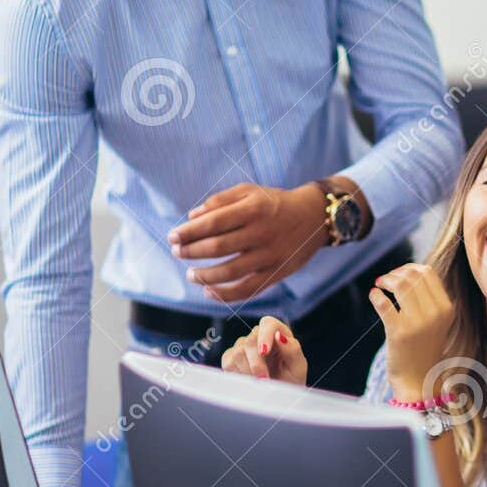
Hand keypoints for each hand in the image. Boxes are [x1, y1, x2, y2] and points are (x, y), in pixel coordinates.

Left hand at [168, 181, 335, 303]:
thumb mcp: (250, 192)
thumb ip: (220, 200)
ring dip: (205, 276)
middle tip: (177, 252)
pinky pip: (248, 289)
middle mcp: (263, 232)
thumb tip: (191, 216)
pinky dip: (225, 295)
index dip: (189, 231)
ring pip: (231, 271)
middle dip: (191, 252)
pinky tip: (209, 292)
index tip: (172, 236)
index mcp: (254, 208)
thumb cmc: (274, 203)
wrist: (314, 217)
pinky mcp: (278, 272)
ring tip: (191, 274)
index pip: (213, 222)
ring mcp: (271, 255)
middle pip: (218, 247)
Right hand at [221, 316, 307, 384]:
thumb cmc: (291, 380)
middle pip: (250, 341)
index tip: (264, 351)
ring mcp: (243, 347)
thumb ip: (292, 350)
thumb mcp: (298, 368)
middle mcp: (259, 337)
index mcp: (278, 333)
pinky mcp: (230, 358)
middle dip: (256, 363)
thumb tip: (279, 335)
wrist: (279, 398)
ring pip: (237, 353)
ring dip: (249, 372)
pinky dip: (239, 375)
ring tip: (259, 383)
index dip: (264, 336)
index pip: (268, 324)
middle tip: (264, 379)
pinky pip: (228, 363)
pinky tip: (249, 381)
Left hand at [366, 263, 454, 400]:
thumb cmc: (423, 349)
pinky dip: (376, 295)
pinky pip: (384, 303)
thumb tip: (408, 273)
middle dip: (395, 273)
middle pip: (413, 275)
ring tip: (379, 286)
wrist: (419, 381)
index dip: (409, 267)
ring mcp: (418, 323)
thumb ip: (428, 299)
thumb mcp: (436, 322)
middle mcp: (435, 313)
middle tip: (384, 281)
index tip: (398, 274)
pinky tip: (374, 295)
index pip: (428, 272)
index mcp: (446, 308)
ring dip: (386, 280)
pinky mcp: (399, 333)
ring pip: (400, 285)